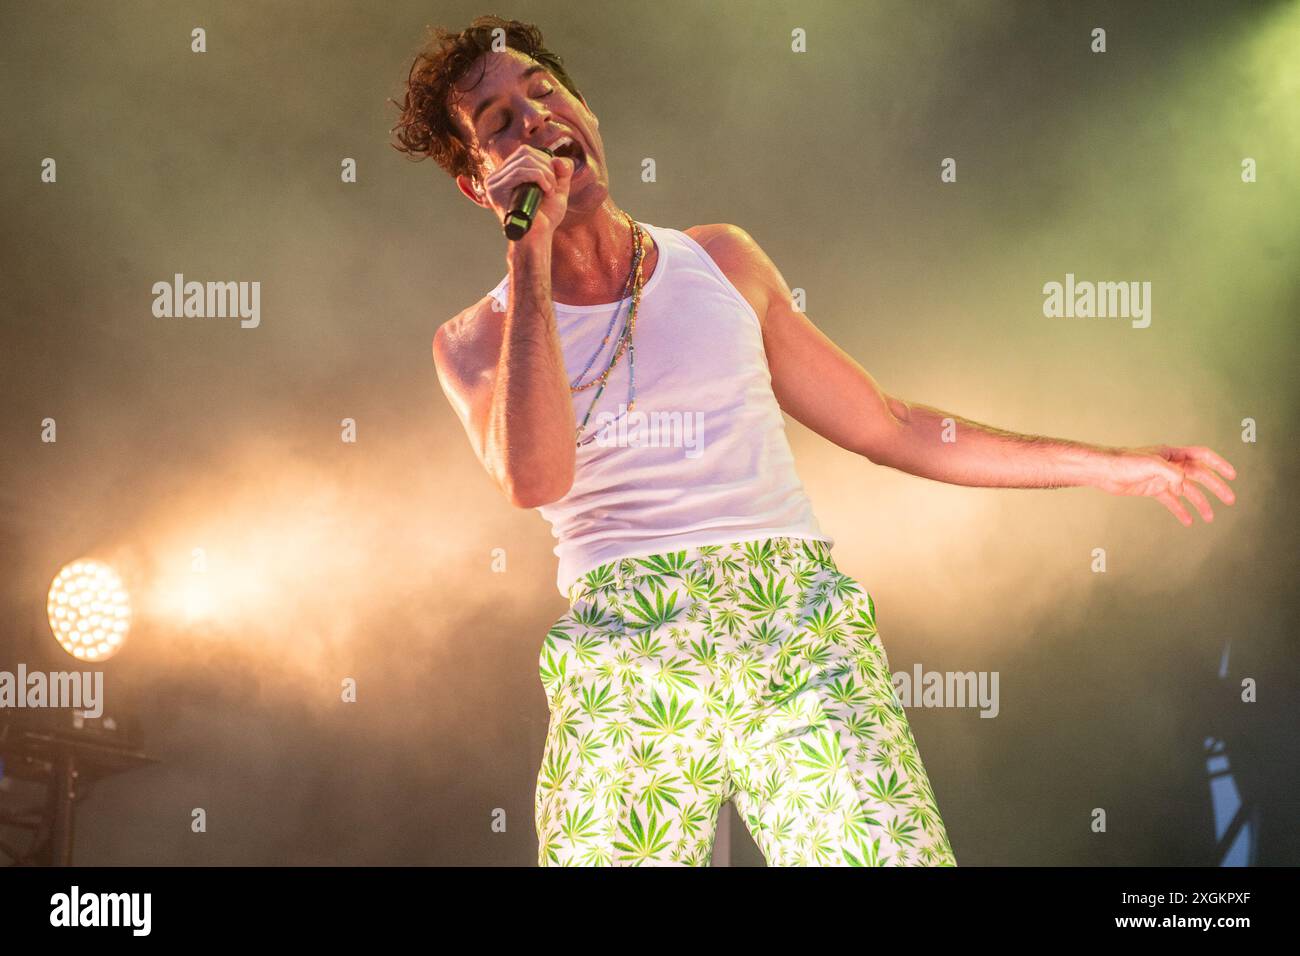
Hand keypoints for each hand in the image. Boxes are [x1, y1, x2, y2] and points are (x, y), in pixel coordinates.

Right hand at [480, 144, 575, 245]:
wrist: (538, 238)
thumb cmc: (546, 217)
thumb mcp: (558, 188)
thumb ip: (562, 171)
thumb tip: (558, 159)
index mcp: (507, 174)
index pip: (525, 152)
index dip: (545, 161)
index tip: (553, 181)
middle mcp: (497, 177)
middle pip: (525, 152)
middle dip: (547, 167)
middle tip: (553, 187)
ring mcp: (493, 183)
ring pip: (525, 161)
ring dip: (545, 174)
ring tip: (550, 192)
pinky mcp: (495, 190)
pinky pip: (520, 172)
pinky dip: (539, 178)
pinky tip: (546, 191)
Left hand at [1097, 444, 1236, 525]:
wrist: (1105, 471)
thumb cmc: (1125, 462)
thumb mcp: (1150, 464)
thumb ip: (1171, 472)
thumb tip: (1184, 484)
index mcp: (1173, 454)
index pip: (1202, 456)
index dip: (1219, 464)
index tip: (1232, 475)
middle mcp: (1171, 465)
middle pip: (1200, 476)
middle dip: (1216, 487)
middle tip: (1230, 499)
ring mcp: (1163, 478)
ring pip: (1187, 491)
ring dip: (1200, 503)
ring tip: (1209, 517)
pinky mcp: (1154, 489)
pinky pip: (1172, 501)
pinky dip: (1180, 510)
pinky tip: (1188, 521)